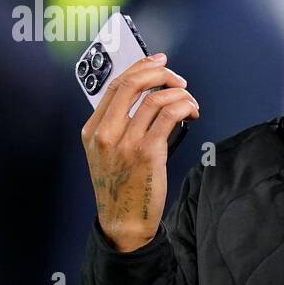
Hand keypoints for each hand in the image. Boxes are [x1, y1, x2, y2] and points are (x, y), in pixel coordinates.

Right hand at [81, 54, 198, 252]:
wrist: (123, 222)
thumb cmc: (121, 188)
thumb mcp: (106, 155)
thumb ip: (117, 127)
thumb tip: (148, 97)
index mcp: (92, 131)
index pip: (114, 86)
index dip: (139, 68)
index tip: (157, 62)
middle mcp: (105, 134)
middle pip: (132, 84)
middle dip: (159, 73)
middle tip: (177, 78)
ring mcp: (125, 143)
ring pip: (155, 98)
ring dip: (178, 93)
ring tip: (189, 102)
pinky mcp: (148, 153)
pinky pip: (169, 115)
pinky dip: (184, 107)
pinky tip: (191, 112)